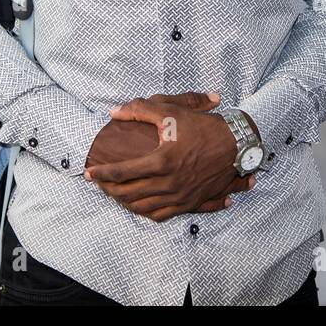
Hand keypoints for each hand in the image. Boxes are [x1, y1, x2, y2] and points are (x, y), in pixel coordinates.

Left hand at [84, 94, 249, 222]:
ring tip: (114, 194)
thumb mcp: (171, 112)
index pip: (122, 172)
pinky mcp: (190, 203)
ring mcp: (180, 197)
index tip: (88, 173)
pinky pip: (162, 215)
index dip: (101, 173)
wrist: (237, 146)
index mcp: (162, 161)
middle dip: (108, 190)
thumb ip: (140, 109)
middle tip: (98, 184)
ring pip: (143, 208)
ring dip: (124, 203)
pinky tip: (138, 206)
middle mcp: (170, 183)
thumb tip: (115, 112)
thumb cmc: (203, 127)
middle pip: (129, 194)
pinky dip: (145, 213)